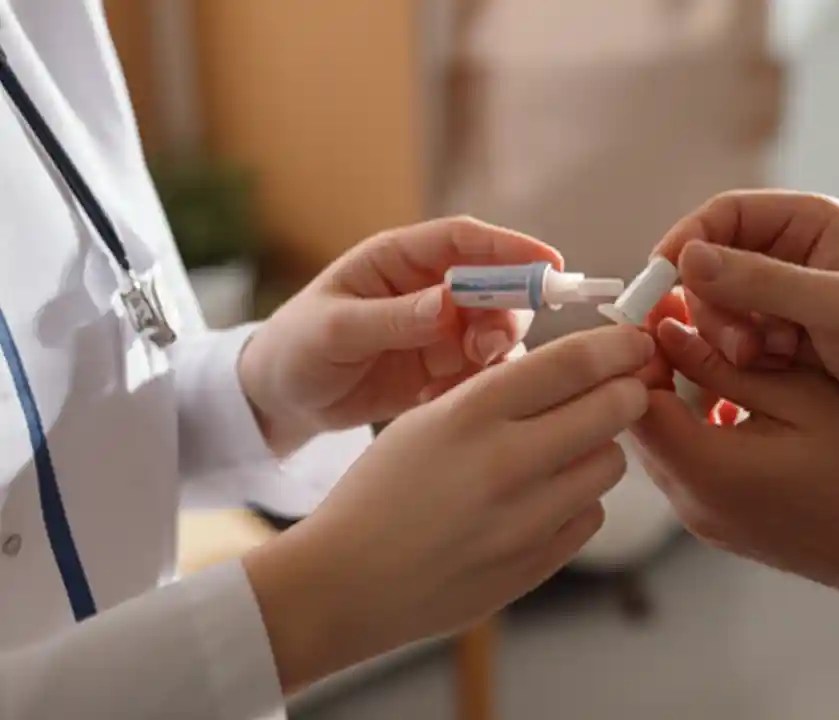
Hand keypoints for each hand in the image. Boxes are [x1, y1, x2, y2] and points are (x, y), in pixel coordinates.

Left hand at [238, 216, 560, 453]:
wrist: (279, 401)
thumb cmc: (296, 349)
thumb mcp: (335, 330)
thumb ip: (393, 317)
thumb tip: (448, 303)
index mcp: (400, 259)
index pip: (467, 241)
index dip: (512, 248)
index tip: (549, 265)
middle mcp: (430, 288)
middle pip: (496, 286)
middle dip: (509, 310)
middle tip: (494, 344)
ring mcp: (441, 330)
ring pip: (497, 330)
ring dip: (494, 352)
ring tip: (460, 376)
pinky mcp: (445, 368)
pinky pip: (484, 372)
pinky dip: (475, 386)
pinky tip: (436, 398)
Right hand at [244, 325, 653, 691]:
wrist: (348, 583)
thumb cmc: (383, 491)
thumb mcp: (426, 418)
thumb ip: (499, 392)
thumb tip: (577, 367)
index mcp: (471, 414)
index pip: (574, 362)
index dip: (617, 346)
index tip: (632, 343)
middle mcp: (506, 463)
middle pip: (613, 408)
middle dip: (628, 391)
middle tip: (625, 389)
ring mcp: (526, 521)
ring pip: (611, 462)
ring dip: (600, 447)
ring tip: (566, 450)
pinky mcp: (537, 564)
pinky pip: (591, 514)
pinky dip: (579, 501)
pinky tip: (543, 500)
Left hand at [633, 318, 838, 644]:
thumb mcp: (803, 396)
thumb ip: (726, 364)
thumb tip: (669, 332)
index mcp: (706, 470)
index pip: (634, 401)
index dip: (640, 351)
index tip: (662, 312)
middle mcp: (692, 505)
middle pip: (641, 426)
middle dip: (654, 372)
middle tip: (682, 323)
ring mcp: (705, 524)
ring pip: (662, 447)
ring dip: (675, 400)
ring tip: (710, 355)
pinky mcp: (723, 529)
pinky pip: (688, 471)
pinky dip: (695, 432)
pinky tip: (732, 402)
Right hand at [652, 190, 838, 506]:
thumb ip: (763, 283)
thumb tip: (688, 259)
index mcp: (809, 224)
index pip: (722, 215)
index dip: (684, 244)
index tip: (658, 284)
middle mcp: (791, 255)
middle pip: (710, 265)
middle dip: (712, 306)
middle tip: (741, 347)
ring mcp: (784, 301)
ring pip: (715, 310)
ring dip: (726, 339)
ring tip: (766, 366)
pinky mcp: (781, 342)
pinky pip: (730, 343)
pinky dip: (737, 362)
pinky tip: (768, 380)